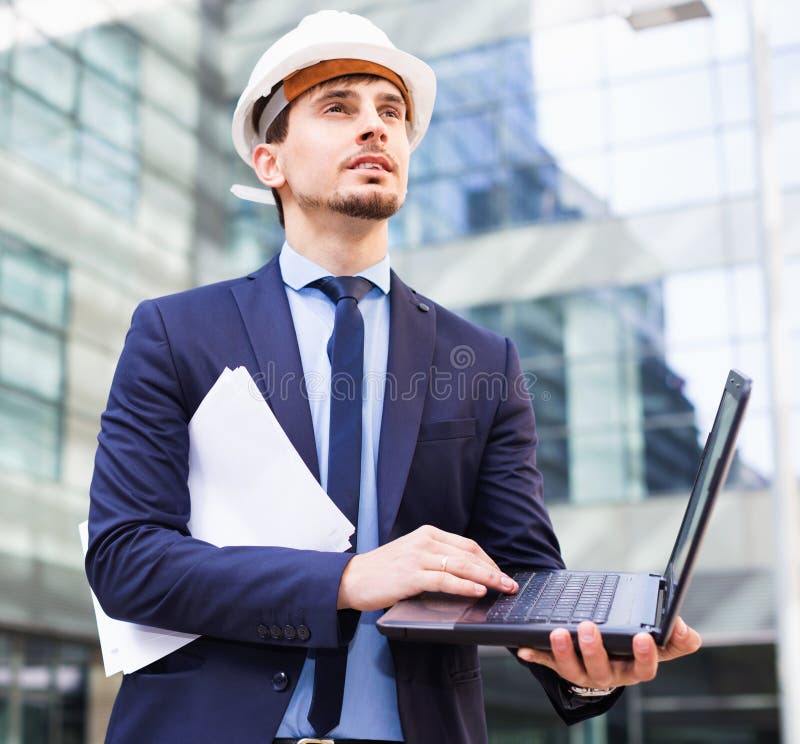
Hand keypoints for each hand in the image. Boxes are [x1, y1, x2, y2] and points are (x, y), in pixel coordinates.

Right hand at [337, 525, 518, 610]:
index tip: (501, 574)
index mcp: (427, 534)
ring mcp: (417, 557)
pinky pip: (444, 580)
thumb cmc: (383, 572)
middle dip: (493, 570)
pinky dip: (465, 586)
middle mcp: (424, 541)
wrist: (352, 579)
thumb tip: (468, 575)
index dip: (488, 560)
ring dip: (486, 578)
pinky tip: (478, 591)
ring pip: (461, 566)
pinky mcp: (410, 575)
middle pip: (468, 554)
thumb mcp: (413, 557)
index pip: (467, 545)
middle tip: (510, 583)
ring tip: (503, 588)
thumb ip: (436, 560)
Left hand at [516, 616, 701, 688]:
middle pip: (601, 668)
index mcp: (634, 668)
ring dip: (564, 651)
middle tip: (588, 628)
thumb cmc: (634, 648)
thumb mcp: (660, 644)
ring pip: (572, 668)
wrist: (609, 659)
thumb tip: (684, 628)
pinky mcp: (562, 665)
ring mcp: (583, 672)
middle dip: (594, 649)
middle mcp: (609, 674)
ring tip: (558, 632)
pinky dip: (535, 655)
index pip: (644, 668)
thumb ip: (678, 638)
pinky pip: (547, 662)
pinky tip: (524, 649)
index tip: (643, 637)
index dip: (644, 656)